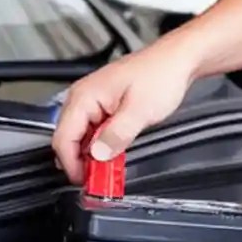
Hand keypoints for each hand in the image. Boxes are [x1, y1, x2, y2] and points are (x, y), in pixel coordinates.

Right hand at [52, 43, 198, 182]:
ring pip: (81, 137)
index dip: (72, 164)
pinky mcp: (103, 105)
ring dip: (92, 155)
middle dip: (81, 162)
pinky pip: (93, 131)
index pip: (63, 138)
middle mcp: (83, 97)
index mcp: (84, 96)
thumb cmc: (160, 75)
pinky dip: (100, 145)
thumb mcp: (140, 111)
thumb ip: (116, 136)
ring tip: (108, 169)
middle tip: (99, 180)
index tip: (86, 182)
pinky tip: (113, 153)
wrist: (177, 60)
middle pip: (68, 139)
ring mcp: (92, 100)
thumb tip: (97, 156)